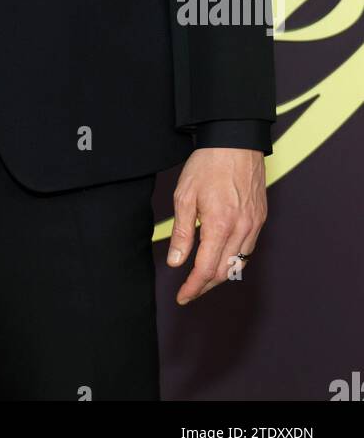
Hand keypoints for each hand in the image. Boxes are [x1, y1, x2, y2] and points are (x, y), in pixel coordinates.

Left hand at [167, 148, 266, 304]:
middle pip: (224, 272)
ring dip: (220, 276)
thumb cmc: (207, 164)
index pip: (206, 270)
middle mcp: (241, 229)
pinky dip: (234, 261)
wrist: (235, 141)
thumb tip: (177, 263)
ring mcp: (254, 224)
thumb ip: (182, 232)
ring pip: (239, 264)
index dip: (193, 287)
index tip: (182, 296)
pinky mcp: (261, 218)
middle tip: (189, 291)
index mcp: (220, 224)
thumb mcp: (185, 196)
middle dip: (205, 286)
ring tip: (202, 278)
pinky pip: (248, 249)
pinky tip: (221, 258)